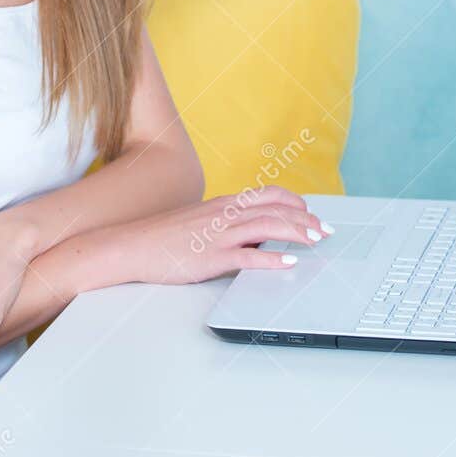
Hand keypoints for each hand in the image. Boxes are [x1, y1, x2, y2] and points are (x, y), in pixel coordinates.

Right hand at [94, 184, 332, 284]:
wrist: (130, 246)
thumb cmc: (160, 238)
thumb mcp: (197, 222)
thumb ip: (224, 225)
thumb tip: (249, 234)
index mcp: (222, 205)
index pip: (267, 194)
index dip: (294, 202)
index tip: (311, 213)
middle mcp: (224, 214)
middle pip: (275, 209)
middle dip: (306, 219)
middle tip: (325, 230)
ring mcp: (218, 234)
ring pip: (267, 226)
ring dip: (297, 233)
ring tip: (315, 241)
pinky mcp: (211, 256)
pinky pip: (248, 255)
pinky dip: (272, 258)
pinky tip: (288, 262)